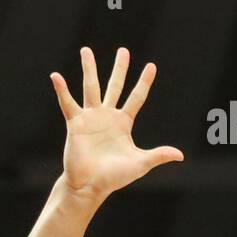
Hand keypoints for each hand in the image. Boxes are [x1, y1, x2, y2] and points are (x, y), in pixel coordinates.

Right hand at [52, 48, 183, 200]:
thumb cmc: (113, 178)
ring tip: (86, 50)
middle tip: (124, 51)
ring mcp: (90, 118)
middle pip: (115, 86)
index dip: (144, 83)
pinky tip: (56, 76)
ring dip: (89, 68)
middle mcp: (107, 116)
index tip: (151, 66)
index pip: (136, 98)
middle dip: (120, 69)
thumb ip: (158, 155)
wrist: (90, 186)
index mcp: (123, 123)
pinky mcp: (75, 124)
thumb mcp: (140, 164)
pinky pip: (68, 103)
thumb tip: (180, 155)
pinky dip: (62, 90)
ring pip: (91, 87)